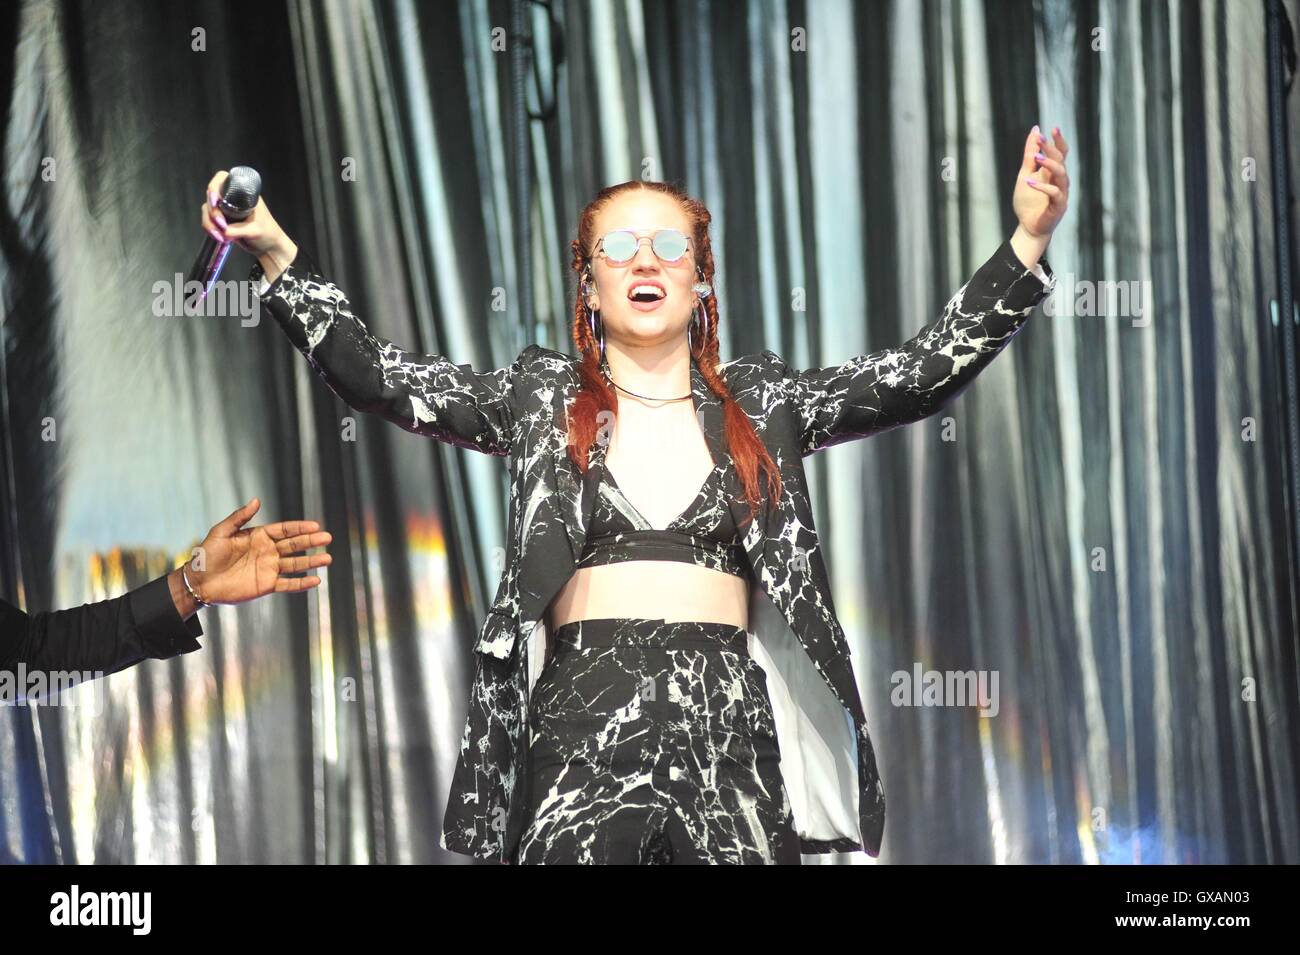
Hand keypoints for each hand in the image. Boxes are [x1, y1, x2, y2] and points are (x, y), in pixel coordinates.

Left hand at [185, 499, 331, 606]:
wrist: (199, 582)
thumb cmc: (207, 555)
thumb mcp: (221, 532)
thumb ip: (239, 517)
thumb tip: (257, 500)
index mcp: (259, 536)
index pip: (284, 530)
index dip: (300, 528)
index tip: (315, 526)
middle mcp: (268, 551)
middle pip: (294, 545)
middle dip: (311, 541)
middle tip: (327, 538)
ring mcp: (269, 569)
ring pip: (296, 564)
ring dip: (312, 561)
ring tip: (328, 559)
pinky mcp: (267, 585)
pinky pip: (288, 584)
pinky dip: (302, 583)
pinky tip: (316, 580)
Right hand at [200, 169, 298, 281]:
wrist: (269, 247)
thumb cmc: (268, 234)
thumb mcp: (253, 231)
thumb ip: (236, 231)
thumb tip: (221, 231)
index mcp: (244, 193)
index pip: (223, 179)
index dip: (214, 188)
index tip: (215, 202)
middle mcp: (232, 197)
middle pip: (211, 197)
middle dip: (212, 213)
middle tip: (222, 226)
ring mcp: (225, 209)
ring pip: (207, 210)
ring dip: (209, 224)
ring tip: (221, 237)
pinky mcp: (222, 220)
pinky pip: (208, 221)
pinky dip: (210, 229)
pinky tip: (220, 238)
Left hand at [1013, 125, 1069, 238]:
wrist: (1028, 226)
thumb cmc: (1028, 201)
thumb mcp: (1025, 174)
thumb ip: (1030, 156)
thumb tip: (1035, 131)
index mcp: (1053, 173)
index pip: (1061, 153)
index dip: (1059, 141)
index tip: (1052, 128)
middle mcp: (1060, 180)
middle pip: (1061, 160)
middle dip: (1051, 148)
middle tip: (1040, 139)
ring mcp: (1061, 193)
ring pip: (1061, 174)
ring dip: (1049, 163)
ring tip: (1036, 157)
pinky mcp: (1059, 205)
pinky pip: (1054, 193)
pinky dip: (1042, 186)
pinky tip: (1030, 182)